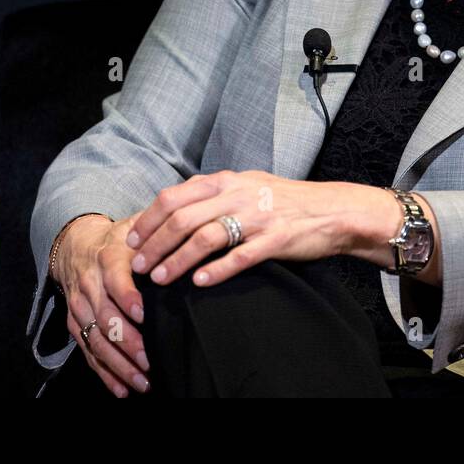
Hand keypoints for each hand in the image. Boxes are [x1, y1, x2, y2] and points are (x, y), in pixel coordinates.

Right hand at [56, 211, 151, 397]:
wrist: (75, 245)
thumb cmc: (117, 240)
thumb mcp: (134, 226)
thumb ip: (158, 230)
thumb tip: (188, 233)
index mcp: (107, 258)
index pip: (115, 280)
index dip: (127, 298)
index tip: (144, 315)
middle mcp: (90, 284)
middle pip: (105, 317)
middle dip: (127, 342)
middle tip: (151, 360)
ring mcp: (80, 306)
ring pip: (95, 339)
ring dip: (118, 364)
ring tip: (143, 382)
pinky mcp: (75, 323)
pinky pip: (87, 351)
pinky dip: (104, 373)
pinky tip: (122, 389)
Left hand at [125, 171, 362, 287]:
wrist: (332, 210)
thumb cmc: (284, 201)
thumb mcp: (246, 185)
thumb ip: (213, 194)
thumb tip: (173, 208)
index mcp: (226, 180)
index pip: (173, 196)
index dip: (148, 219)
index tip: (131, 241)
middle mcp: (237, 194)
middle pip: (182, 218)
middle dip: (154, 243)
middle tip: (138, 266)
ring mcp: (257, 216)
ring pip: (205, 237)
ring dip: (177, 260)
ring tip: (160, 279)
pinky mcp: (276, 240)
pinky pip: (240, 256)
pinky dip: (216, 271)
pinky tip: (199, 284)